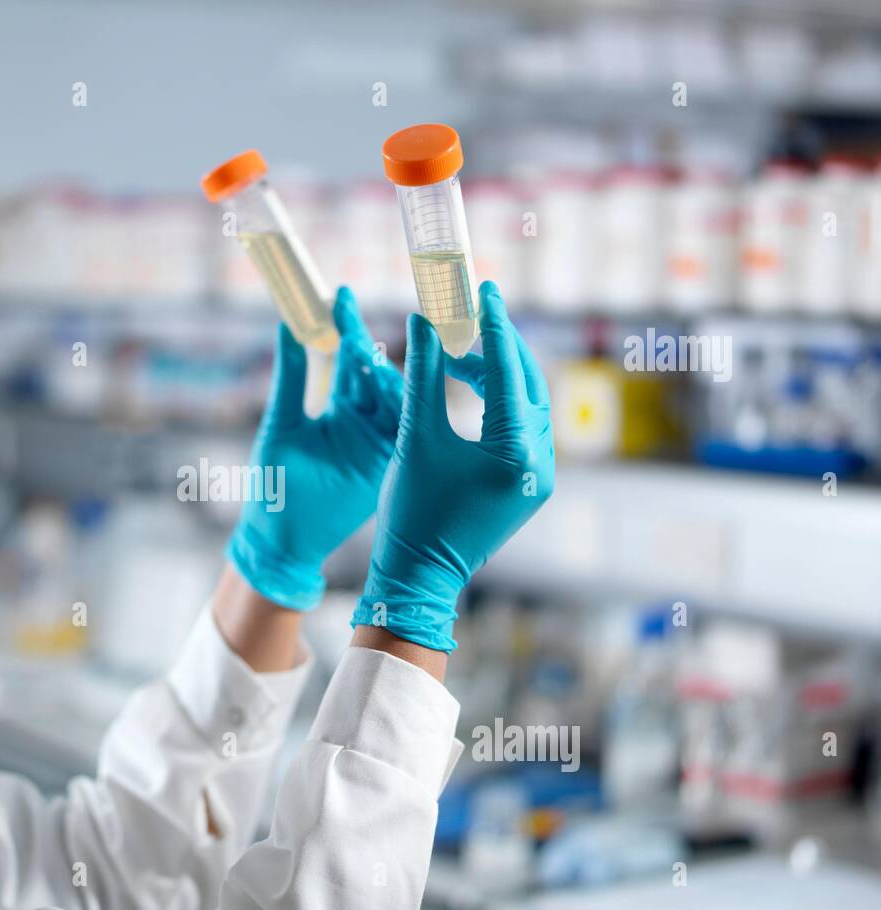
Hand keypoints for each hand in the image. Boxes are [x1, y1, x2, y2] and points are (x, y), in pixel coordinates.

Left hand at [225, 286, 402, 610]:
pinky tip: (391, 383)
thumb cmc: (275, 483)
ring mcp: (379, 441)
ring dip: (381, 372)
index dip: (347, 325)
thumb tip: (287, 324)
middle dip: (366, 343)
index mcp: (340, 409)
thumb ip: (291, 375)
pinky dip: (400, 406)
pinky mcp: (387, 463)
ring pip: (392, 397)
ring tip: (363, 350)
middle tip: (351, 316)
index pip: (351, 358)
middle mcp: (365, 421)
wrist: (279, 536)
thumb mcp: (282, 421)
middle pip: (375, 372)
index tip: (340, 294)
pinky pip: (402, 429)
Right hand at [351, 281, 553, 650]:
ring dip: (496, 375)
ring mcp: (538, 477)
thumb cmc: (411, 514)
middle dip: (499, 347)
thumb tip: (426, 321)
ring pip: (527, 406)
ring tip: (457, 354)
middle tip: (471, 315)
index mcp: (516, 452)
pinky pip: (522, 429)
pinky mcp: (528, 486)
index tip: (483, 290)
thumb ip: (424, 376)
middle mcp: (539, 463)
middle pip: (528, 384)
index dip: (493, 326)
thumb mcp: (415, 438)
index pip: (509, 371)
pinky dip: (499, 403)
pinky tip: (469, 388)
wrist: (418, 578)